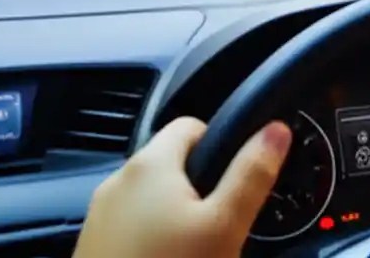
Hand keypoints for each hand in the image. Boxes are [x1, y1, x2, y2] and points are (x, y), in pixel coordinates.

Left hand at [73, 117, 291, 257]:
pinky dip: (152, 238)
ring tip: (195, 250)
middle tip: (221, 227)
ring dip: (176, 215)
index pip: (193, 125)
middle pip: (172, 165)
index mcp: (151, 163)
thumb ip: (250, 175)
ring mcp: (101, 214)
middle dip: (201, 189)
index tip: (237, 181)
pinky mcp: (94, 244)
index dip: (222, 146)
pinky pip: (132, 226)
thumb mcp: (224, 225)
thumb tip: (275, 130)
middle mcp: (118, 179)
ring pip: (152, 199)